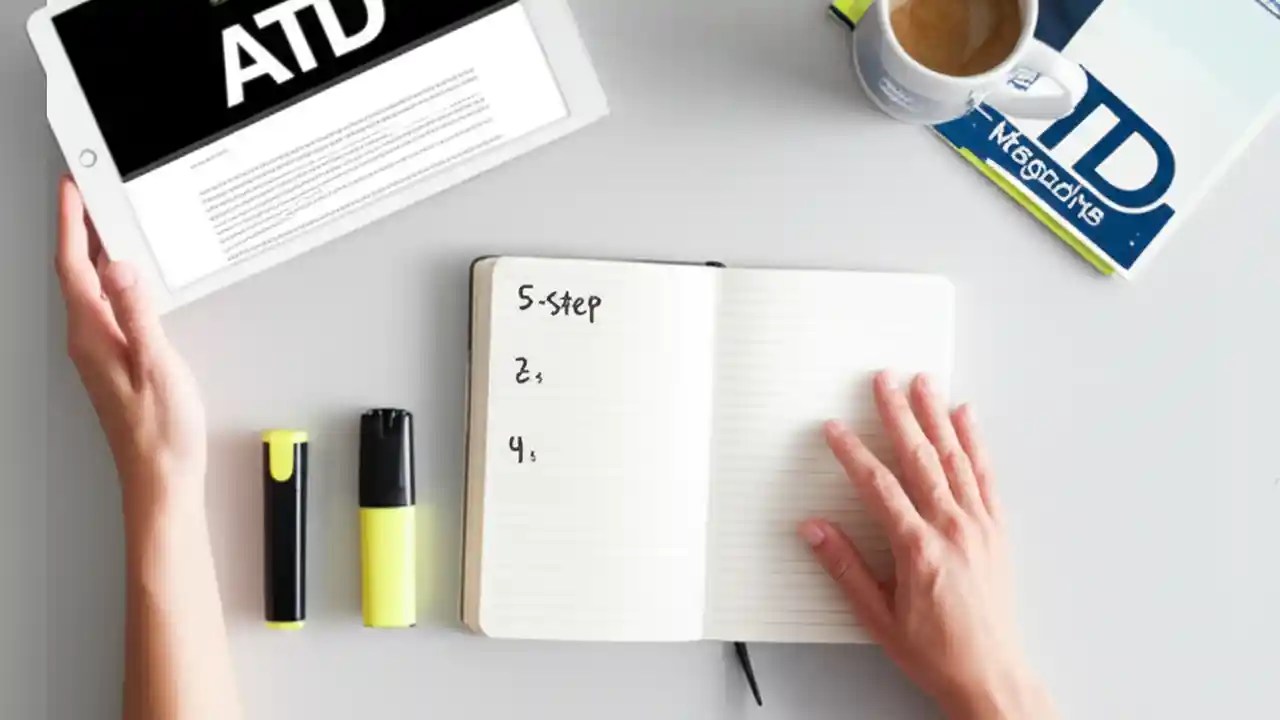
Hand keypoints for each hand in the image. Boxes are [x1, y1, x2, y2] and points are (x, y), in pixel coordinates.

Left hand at [55, 177, 206, 517]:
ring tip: (111, 225)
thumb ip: (138, 312)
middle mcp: (88, 342)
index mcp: (91, 336)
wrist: (162, 478)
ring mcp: (100, 353)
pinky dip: (115, 283)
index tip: (72, 189)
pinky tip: (132, 280)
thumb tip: (122, 268)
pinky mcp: (115, 362)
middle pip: (78, 273)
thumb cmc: (160, 432)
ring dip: (99, 256)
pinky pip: (108, 309)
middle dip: (83, 230)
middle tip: (92, 195)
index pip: (73, 266)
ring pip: (92, 290)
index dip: (71, 224)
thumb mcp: (157, 363)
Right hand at [799, 372, 1052, 719]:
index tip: (836, 430)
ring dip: (936, 416)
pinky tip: (967, 419)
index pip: (879, 486)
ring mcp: (979, 526)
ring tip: (923, 384)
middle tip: (883, 381)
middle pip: (919, 458)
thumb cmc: (937, 652)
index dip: (853, 453)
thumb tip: (814, 531)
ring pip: (955, 458)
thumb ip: (844, 568)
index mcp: (918, 549)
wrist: (991, 675)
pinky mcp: (997, 531)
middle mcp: (952, 529)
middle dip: (898, 414)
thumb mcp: (877, 616)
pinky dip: (976, 443)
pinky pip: (986, 476)